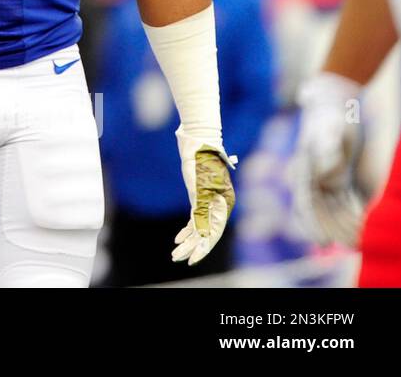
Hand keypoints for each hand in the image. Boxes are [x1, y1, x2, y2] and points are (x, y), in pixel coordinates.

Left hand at [172, 136, 236, 265]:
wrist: (198, 142)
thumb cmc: (202, 162)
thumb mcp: (200, 187)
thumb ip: (203, 210)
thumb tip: (203, 233)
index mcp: (224, 205)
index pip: (214, 232)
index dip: (203, 247)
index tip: (192, 258)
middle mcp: (220, 206)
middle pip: (207, 233)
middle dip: (192, 247)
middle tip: (178, 258)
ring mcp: (210, 202)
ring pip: (200, 227)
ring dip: (188, 241)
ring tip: (176, 253)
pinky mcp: (200, 197)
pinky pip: (195, 219)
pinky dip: (188, 229)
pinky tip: (179, 238)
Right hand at [291, 72, 362, 246]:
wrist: (337, 105)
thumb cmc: (330, 116)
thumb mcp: (329, 128)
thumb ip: (326, 149)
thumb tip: (327, 172)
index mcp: (304, 171)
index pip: (307, 204)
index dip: (313, 224)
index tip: (323, 242)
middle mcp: (314, 180)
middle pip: (322, 213)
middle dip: (334, 230)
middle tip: (349, 245)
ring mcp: (329, 181)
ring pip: (334, 211)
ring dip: (344, 227)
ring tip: (357, 243)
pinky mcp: (344, 180)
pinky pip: (347, 204)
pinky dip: (353, 217)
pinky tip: (361, 229)